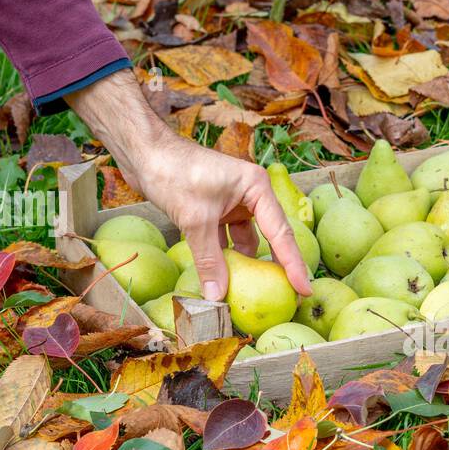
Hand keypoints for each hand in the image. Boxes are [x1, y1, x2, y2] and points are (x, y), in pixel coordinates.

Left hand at [124, 137, 313, 300]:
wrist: (143, 152)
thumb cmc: (173, 172)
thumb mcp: (195, 220)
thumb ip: (209, 260)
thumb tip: (217, 297)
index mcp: (257, 187)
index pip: (281, 233)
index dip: (294, 265)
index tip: (305, 289)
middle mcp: (250, 194)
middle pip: (270, 237)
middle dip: (274, 266)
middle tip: (288, 296)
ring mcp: (233, 202)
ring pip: (246, 240)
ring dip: (244, 263)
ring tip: (249, 291)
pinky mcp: (216, 209)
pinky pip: (226, 238)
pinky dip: (223, 256)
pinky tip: (220, 276)